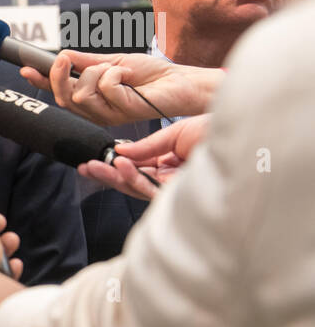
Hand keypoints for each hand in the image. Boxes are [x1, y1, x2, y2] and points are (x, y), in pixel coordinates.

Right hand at [20, 50, 220, 125]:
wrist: (180, 81)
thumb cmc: (150, 74)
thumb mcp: (112, 62)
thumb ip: (86, 63)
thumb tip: (62, 56)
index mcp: (92, 99)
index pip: (60, 92)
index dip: (41, 81)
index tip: (25, 68)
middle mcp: (96, 110)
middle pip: (63, 97)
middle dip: (60, 74)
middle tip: (64, 57)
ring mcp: (108, 114)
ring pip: (82, 92)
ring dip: (98, 72)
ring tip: (118, 70)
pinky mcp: (122, 112)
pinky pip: (105, 86)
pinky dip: (116, 73)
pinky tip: (129, 75)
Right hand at [78, 115, 209, 199]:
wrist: (241, 131)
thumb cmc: (215, 131)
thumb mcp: (175, 133)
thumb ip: (147, 145)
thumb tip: (121, 152)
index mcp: (169, 164)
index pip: (136, 168)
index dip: (114, 165)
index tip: (95, 159)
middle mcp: (170, 178)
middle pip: (132, 181)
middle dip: (107, 174)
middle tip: (86, 167)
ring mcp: (175, 188)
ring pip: (137, 187)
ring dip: (115, 176)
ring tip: (98, 166)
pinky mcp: (180, 195)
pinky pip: (151, 189)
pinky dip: (134, 177)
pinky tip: (122, 166)